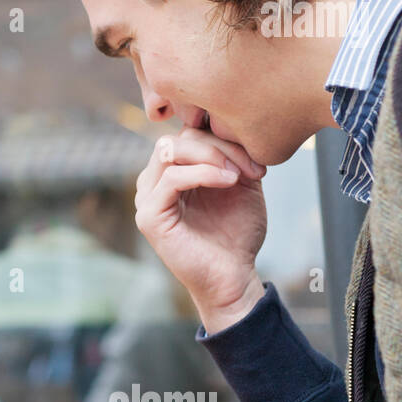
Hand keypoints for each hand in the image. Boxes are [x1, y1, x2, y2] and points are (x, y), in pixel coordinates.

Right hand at [134, 127, 267, 332]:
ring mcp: (146, 197)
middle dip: (219, 145)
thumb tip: (230, 125)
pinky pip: (170, 178)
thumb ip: (230, 156)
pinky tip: (228, 182)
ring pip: (170, 151)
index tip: (255, 156)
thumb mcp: (240, 185)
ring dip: (211, 156)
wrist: (233, 276)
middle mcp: (154, 180)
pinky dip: (202, 174)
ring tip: (239, 174)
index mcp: (173, 170)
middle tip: (251, 165)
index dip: (221, 136)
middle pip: (179, 137)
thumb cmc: (236, 234)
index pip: (188, 132)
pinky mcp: (149, 216)